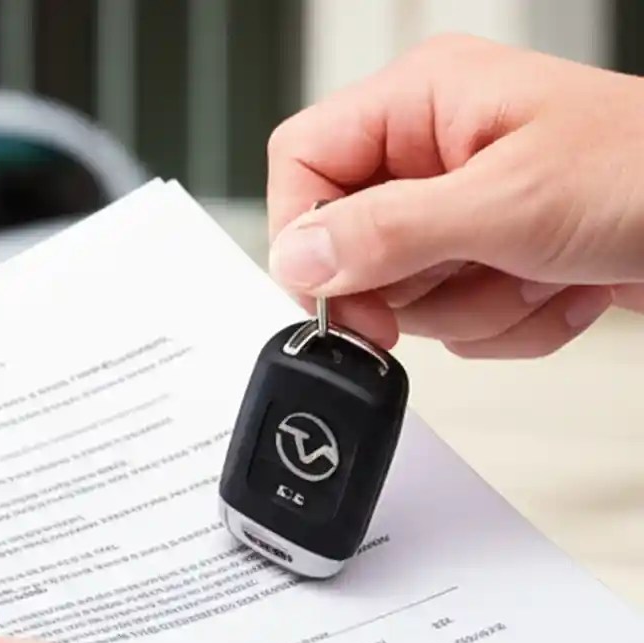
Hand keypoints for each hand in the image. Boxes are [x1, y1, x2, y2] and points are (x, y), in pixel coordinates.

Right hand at [266, 34, 643, 357]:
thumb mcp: (508, 201)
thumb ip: (388, 232)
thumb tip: (298, 258)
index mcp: (423, 101)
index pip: (304, 161)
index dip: (305, 233)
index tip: (336, 293)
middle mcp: (434, 152)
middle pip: (352, 244)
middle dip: (420, 283)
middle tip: (475, 274)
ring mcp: (466, 209)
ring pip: (407, 294)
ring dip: (480, 306)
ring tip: (542, 272)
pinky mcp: (495, 257)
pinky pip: (459, 318)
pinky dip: (513, 323)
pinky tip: (563, 286)